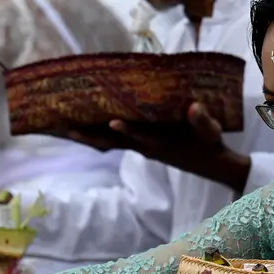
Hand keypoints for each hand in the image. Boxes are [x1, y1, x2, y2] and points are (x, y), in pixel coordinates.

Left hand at [65, 102, 250, 191]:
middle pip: (112, 142)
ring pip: (108, 143)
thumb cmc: (209, 144)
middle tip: (65, 128)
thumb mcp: (211, 132)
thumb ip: (202, 120)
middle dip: (90, 136)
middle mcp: (145, 147)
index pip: (141, 136)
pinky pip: (112, 141)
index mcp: (161, 143)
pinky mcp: (139, 146)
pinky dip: (96, 135)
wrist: (210, 165)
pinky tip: (80, 128)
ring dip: (86, 136)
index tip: (113, 122)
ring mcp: (140, 147)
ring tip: (62, 127)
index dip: (128, 130)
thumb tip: (194, 108)